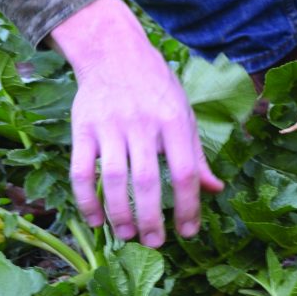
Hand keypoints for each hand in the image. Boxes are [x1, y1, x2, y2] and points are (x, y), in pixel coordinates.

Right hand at [50, 0, 222, 245]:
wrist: (114, 51)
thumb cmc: (156, 86)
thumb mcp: (184, 112)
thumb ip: (196, 153)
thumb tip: (215, 189)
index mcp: (174, 121)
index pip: (185, 172)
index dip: (188, 206)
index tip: (188, 232)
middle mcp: (142, 124)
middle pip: (147, 181)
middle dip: (151, 219)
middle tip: (155, 243)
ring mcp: (110, 126)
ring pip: (114, 180)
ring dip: (120, 215)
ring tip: (128, 235)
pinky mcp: (83, 128)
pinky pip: (81, 171)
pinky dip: (87, 200)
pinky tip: (95, 220)